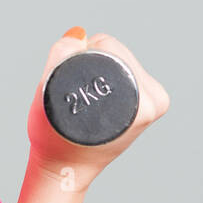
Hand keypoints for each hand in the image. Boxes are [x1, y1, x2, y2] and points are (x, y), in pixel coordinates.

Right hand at [27, 29, 169, 191]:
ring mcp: (153, 103)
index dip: (80, 52)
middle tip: (74, 94)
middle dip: (89, 59)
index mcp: (145, 100)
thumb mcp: (48, 95)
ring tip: (83, 96)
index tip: (65, 82)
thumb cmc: (54, 139)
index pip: (110, 47)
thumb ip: (61, 57)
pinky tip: (94, 93)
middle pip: (116, 50)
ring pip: (118, 57)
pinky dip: (103, 72)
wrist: (64, 169)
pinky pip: (121, 68)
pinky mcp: (148, 104)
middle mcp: (154, 101)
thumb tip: (80, 34)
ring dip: (96, 65)